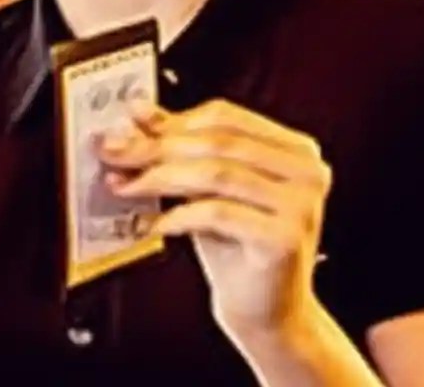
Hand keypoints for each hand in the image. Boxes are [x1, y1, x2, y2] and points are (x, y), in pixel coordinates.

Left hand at [97, 99, 331, 338]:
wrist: (266, 310)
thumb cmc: (237, 248)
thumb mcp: (207, 189)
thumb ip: (180, 148)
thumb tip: (139, 113)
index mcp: (295, 149)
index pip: (225, 116)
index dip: (172, 121)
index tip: (129, 129)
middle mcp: (307, 171)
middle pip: (218, 142)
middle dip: (158, 147)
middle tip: (117, 154)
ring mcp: (301, 205)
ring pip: (217, 173)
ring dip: (161, 176)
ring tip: (128, 186)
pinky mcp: (285, 238)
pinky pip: (219, 212)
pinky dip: (180, 214)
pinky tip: (158, 223)